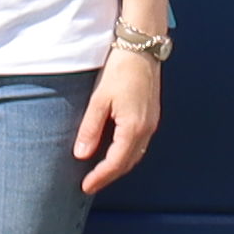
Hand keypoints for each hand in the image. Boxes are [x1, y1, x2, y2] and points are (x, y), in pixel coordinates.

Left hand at [74, 45, 163, 190]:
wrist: (142, 47)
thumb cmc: (120, 69)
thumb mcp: (99, 99)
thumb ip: (90, 129)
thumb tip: (81, 155)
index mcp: (133, 127)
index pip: (116, 163)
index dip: (100, 177)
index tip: (86, 187)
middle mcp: (147, 129)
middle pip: (128, 163)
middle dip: (110, 176)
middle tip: (91, 184)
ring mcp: (152, 122)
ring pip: (136, 154)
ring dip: (119, 166)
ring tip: (101, 172)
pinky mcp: (152, 115)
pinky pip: (141, 143)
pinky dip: (127, 153)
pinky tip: (115, 151)